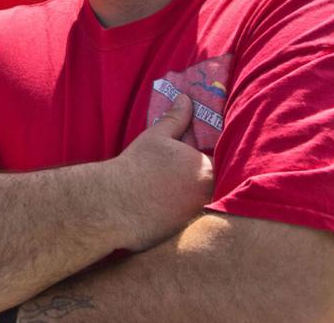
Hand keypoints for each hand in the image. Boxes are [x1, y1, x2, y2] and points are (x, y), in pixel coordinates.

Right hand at [107, 94, 213, 250]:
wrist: (114, 204)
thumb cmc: (137, 166)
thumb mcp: (157, 137)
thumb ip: (176, 118)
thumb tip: (185, 98)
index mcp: (205, 170)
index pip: (220, 160)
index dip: (208, 155)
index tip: (196, 153)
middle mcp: (208, 196)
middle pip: (215, 183)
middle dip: (204, 177)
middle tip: (183, 173)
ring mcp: (196, 217)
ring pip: (204, 202)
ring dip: (195, 196)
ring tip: (175, 188)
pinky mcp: (184, 235)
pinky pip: (190, 220)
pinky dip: (183, 212)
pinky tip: (168, 205)